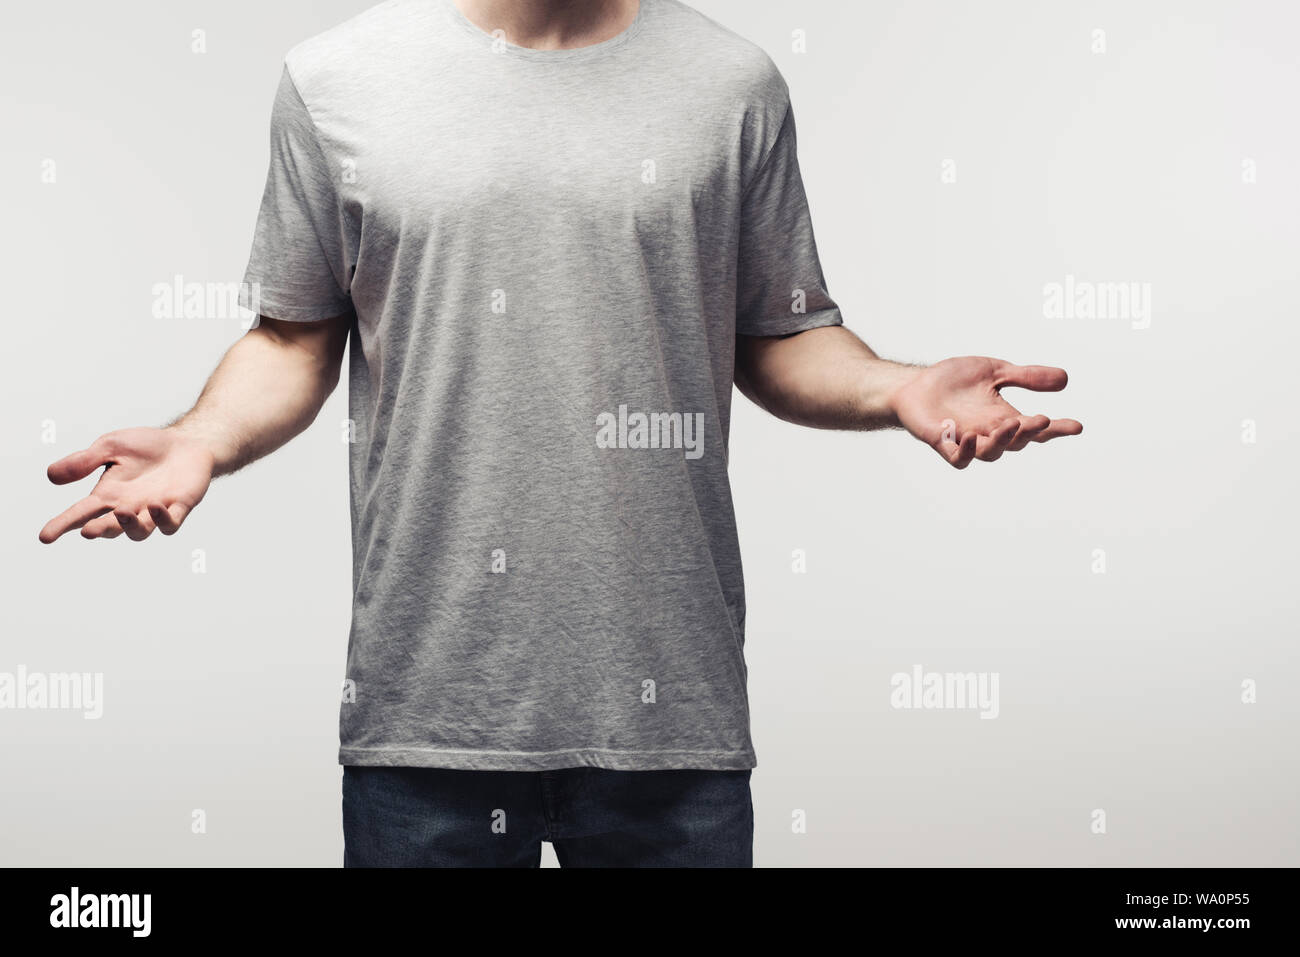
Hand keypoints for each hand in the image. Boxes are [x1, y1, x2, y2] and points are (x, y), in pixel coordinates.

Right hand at [39, 427, 214, 541]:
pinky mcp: (179, 508)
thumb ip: (85, 461)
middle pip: (110, 527)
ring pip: (139, 531)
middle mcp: (129, 508)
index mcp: (108, 495)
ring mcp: (154, 511)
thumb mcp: (111, 447)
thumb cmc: (146, 447)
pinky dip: (163, 520)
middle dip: (100, 530)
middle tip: (89, 531)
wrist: (186, 443)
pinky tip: (157, 507)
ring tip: (124, 512)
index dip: (63, 525)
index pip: (81, 513)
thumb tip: (50, 475)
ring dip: (130, 525)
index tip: (45, 537)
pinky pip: (170, 524)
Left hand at [888, 357, 1081, 468]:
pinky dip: (967, 451)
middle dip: (1031, 433)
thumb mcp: (995, 371)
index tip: (1076, 426)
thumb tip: (1065, 379)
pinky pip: (958, 457)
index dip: (1057, 430)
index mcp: (1005, 418)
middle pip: (1017, 442)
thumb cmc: (954, 381)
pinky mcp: (942, 443)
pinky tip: (972, 436)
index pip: (1036, 429)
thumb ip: (1025, 377)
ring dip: (1004, 441)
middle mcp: (989, 433)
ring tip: (1013, 424)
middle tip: (1043, 419)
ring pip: (991, 452)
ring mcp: (966, 440)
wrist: (914, 385)